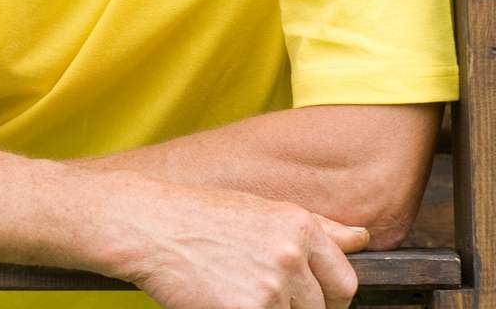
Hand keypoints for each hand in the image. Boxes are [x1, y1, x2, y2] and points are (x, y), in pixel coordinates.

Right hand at [116, 180, 365, 308]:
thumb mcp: (260, 209)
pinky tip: (220, 301)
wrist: (146, 225)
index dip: (329, 299)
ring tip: (235, 294)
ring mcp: (269, 288)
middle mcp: (290, 256)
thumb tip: (361, 238)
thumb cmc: (197, 215)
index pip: (345, 283)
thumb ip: (317, 228)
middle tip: (260, 297)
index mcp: (299, 227)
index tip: (312, 301)